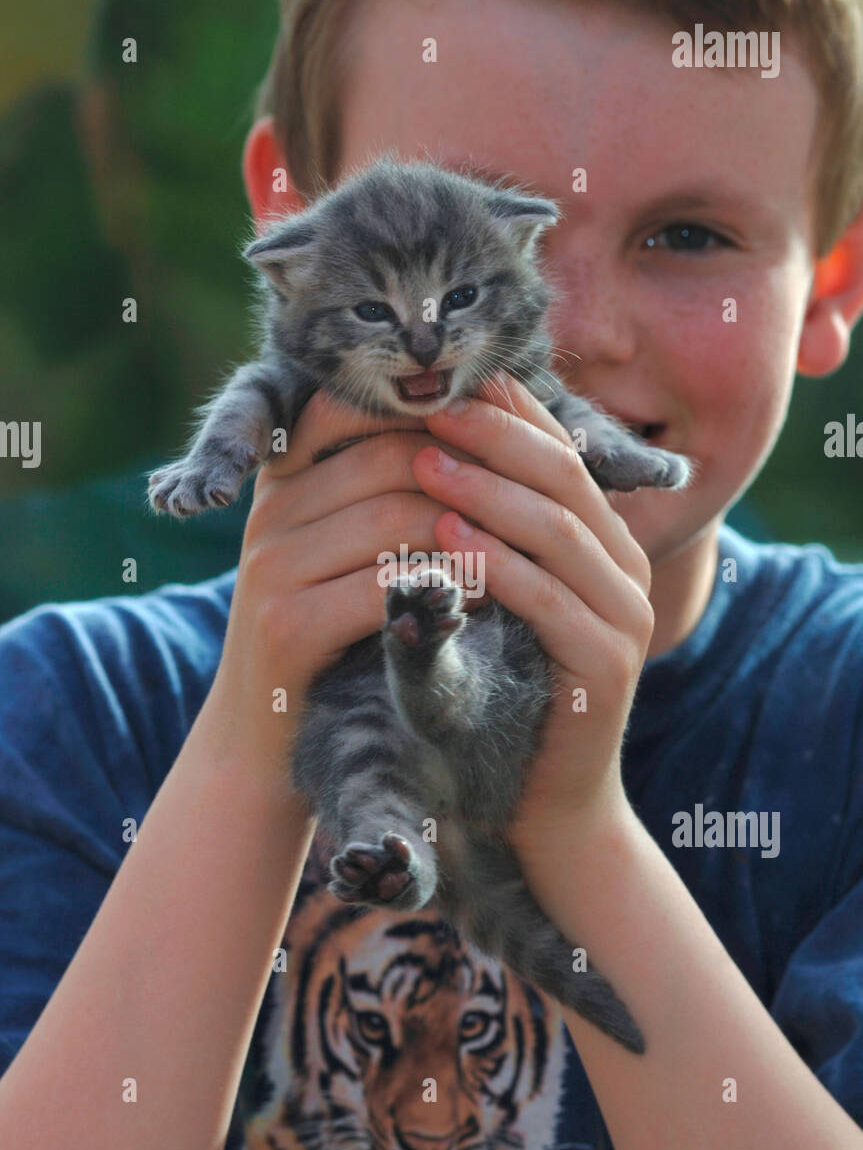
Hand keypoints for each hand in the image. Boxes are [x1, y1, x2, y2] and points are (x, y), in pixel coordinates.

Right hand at [206, 391, 483, 767]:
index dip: (437, 419)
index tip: (502, 445)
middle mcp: (269, 510)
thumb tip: (486, 424)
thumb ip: (381, 492)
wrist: (265, 740)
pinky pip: (384, 587)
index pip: (361, 408)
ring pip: (393, 519)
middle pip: (390, 458)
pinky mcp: (285, 625)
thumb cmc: (329, 634)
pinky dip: (445, 591)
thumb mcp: (341, 550)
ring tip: (517, 552)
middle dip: (470, 479)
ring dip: (467, 535)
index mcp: (283, 477)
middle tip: (532, 501)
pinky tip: (485, 603)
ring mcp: (270, 566)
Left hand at [411, 376, 654, 872]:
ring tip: (426, 463)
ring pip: (559, 531)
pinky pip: (550, 600)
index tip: (439, 380)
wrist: (531, 800)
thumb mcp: (489, 597)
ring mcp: (625, 618)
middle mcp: (625, 569)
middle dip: (494, 437)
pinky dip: (497, 564)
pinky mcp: (607, 667)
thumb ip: (482, 529)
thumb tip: (424, 444)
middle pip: (564, 478)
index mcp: (601, 541)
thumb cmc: (495, 691)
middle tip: (429, 407)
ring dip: (489, 491)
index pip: (558, 452)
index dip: (504, 411)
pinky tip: (445, 540)